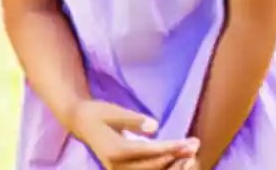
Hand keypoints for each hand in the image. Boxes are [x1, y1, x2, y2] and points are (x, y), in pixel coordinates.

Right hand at [70, 100, 199, 169]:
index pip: (150, 152)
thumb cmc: (98, 113)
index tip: (190, 142)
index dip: (172, 148)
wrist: (80, 123)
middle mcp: (117, 166)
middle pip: (154, 166)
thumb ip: (134, 120)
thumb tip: (155, 126)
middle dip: (177, 157)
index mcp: (116, 151)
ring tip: (190, 152)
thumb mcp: (113, 111)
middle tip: (195, 145)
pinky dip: (163, 167)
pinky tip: (176, 158)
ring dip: (173, 165)